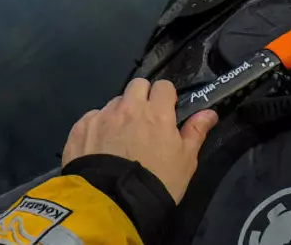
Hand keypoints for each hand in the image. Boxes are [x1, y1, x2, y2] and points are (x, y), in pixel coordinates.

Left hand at [61, 78, 218, 202]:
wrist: (113, 204)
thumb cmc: (156, 182)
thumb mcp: (185, 161)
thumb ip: (196, 132)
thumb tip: (209, 112)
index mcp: (157, 112)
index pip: (163, 86)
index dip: (165, 97)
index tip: (165, 112)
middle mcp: (128, 108)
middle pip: (136, 85)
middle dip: (142, 97)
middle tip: (143, 120)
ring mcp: (102, 117)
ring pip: (114, 102)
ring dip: (119, 113)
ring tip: (119, 138)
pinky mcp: (80, 129)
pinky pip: (91, 118)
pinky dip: (97, 127)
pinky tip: (99, 146)